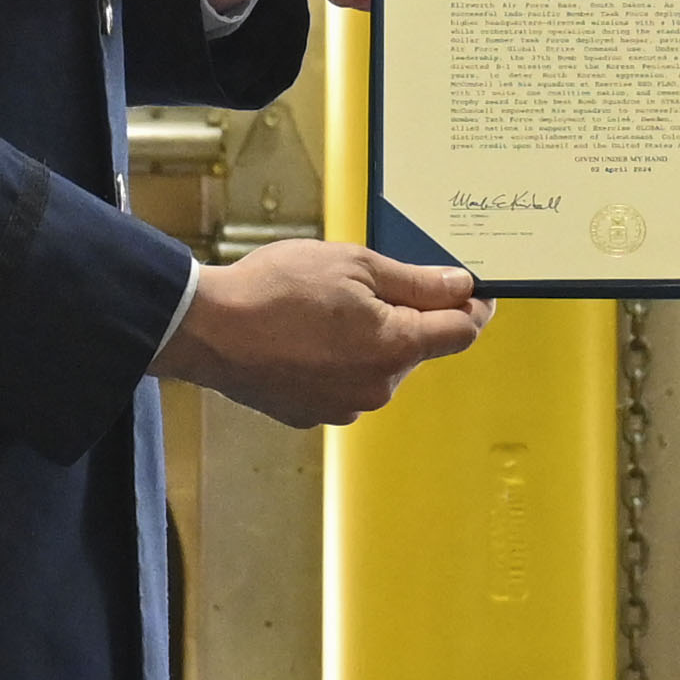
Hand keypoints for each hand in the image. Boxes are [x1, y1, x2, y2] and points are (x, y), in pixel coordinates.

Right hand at [159, 240, 489, 426]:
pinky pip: (343, 383)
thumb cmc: (277, 289)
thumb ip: (416, 281)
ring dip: (368, 339)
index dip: (473, 306)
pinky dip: (336, 360)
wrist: (207, 329)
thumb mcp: (354, 265)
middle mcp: (379, 387)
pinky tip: (304, 336)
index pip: (461, 331)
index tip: (472, 289)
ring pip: (378, 366)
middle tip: (367, 282)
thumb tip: (462, 286)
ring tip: (323, 309)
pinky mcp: (313, 414)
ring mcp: (345, 406)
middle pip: (416, 348)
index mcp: (396, 347)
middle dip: (406, 316)